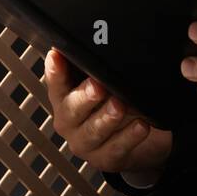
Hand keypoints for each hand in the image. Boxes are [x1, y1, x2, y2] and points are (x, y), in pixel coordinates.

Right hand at [44, 48, 172, 173]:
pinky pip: (116, 149)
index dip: (55, 70)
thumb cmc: (114, 100)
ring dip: (107, 117)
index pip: (55, 81)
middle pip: (72, 109)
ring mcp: (85, 142)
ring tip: (121, 106)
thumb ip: (99, 65)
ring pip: (93, 131)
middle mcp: (69, 121)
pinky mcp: (105, 159)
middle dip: (85, 96)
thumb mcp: (105, 80)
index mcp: (64, 97)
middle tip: (99, 85)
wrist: (133, 137)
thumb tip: (104, 36)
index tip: (57, 55)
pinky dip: (130, 137)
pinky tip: (142, 125)